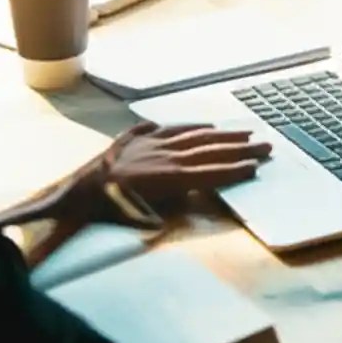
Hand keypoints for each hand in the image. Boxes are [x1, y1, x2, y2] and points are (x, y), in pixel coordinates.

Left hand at [105, 122, 272, 204]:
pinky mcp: (136, 139)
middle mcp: (166, 156)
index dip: (235, 169)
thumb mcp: (141, 218)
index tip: (257, 165)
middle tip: (266, 144)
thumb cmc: (107, 212)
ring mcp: (151, 144)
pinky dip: (189, 125)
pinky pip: (169, 127)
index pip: (211, 172)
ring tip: (243, 133)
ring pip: (193, 135)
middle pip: (210, 150)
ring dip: (221, 135)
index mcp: (170, 178)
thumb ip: (172, 205)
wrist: (75, 193)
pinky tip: (203, 125)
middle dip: (240, 148)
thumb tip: (196, 192)